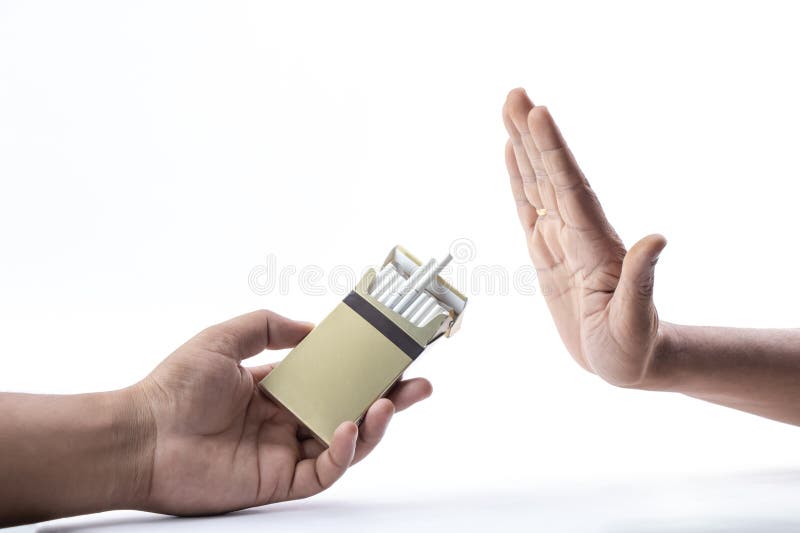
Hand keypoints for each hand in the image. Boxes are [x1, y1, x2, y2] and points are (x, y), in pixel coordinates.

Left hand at [133, 310, 431, 514]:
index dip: (361, 368)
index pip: (331, 378)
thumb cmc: (175, 387)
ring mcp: (285, 452)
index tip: (389, 353)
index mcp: (276, 388)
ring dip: (373, 424)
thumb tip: (312, 328)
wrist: (143, 436)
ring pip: (345, 443)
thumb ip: (270, 327)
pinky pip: (323, 470)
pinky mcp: (279, 480)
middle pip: (348, 410)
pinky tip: (347, 427)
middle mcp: (286, 420)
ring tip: (389, 403)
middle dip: (387, 399)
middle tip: (418, 384)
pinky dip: (342, 452)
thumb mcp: (225, 337)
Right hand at [502, 89, 667, 387]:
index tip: (539, 114)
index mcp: (596, 245)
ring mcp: (561, 240)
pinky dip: (517, 179)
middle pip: (551, 175)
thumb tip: (658, 238)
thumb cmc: (632, 349)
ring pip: (537, 184)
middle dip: (533, 135)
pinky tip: (511, 154)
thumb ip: (641, 281)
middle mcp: (578, 233)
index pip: (571, 190)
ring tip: (511, 109)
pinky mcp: (547, 252)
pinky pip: (528, 209)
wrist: (628, 361)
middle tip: (515, 94)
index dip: (553, 153)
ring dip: (523, 146)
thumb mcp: (635, 322)